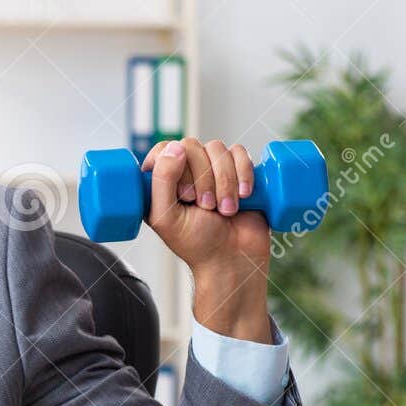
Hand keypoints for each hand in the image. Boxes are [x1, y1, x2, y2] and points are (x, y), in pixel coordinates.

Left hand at [144, 137, 273, 342]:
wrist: (234, 260)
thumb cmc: (197, 245)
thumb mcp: (166, 218)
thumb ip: (161, 181)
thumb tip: (175, 147)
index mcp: (163, 182)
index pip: (164, 148)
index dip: (175, 166)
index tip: (184, 195)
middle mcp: (187, 172)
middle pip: (192, 145)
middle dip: (203, 178)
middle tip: (206, 207)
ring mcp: (213, 170)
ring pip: (217, 148)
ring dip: (224, 181)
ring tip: (226, 210)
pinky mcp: (239, 172)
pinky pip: (241, 153)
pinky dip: (244, 174)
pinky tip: (244, 196)